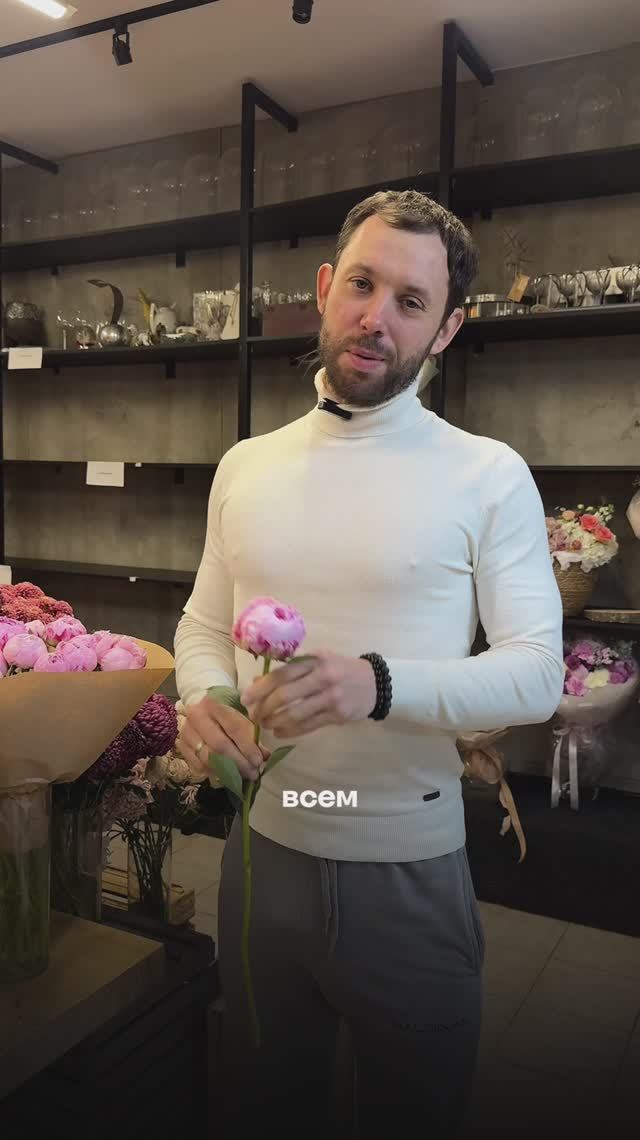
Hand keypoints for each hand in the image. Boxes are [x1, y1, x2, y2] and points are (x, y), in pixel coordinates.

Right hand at [179, 695, 269, 782]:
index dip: (248, 747)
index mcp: (214, 705)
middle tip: (252, 773)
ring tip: (242, 777)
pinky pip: (198, 766)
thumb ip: (252, 734)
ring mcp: (186, 732)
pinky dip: (214, 774)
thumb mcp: (240, 717)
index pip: (234, 728)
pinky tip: (226, 776)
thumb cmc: (225, 714)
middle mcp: (196, 716)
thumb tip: (265, 756)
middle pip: (219, 745)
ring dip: (227, 771)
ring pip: (207, 758)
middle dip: (238, 762)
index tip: (259, 761)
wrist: (201, 710)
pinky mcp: (181, 747)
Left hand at [241, 650, 376, 738]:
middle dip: (264, 708)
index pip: (281, 674)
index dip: (260, 688)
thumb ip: (290, 670)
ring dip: (275, 722)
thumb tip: (258, 683)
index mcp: (314, 660)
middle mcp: (322, 677)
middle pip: (285, 695)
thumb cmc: (340, 669)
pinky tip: (280, 732)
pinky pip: (308, 726)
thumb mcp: (317, 661)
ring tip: (265, 725)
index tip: (245, 698)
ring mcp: (331, 697)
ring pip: (295, 714)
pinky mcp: (338, 715)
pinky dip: (290, 731)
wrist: (374, 682)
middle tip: (253, 716)